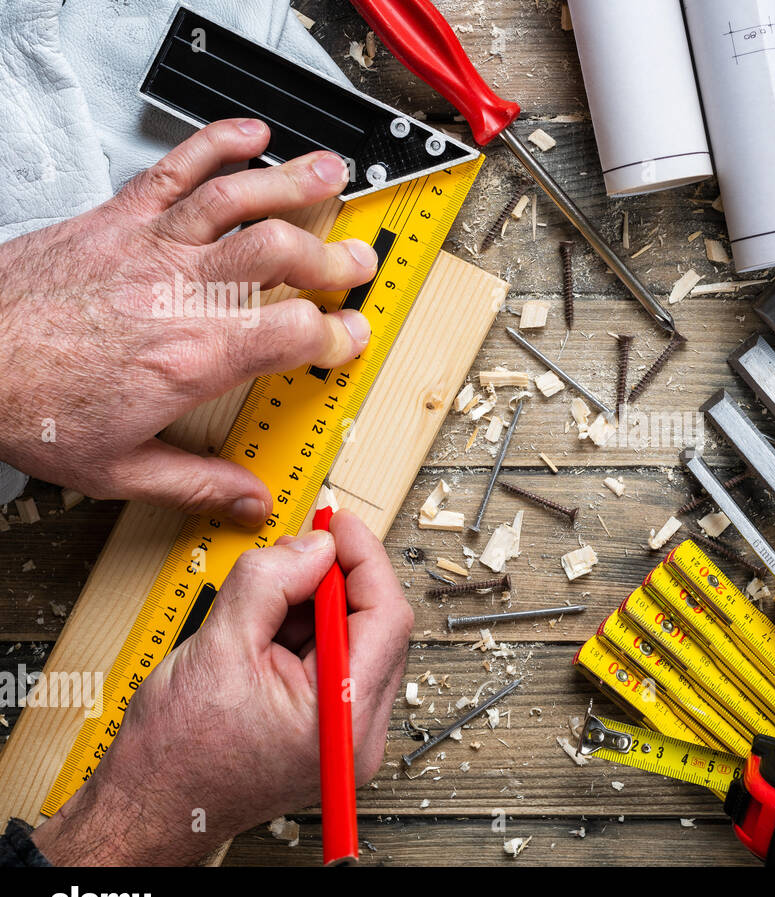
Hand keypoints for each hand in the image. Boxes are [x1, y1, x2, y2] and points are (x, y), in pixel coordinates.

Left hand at [0, 119, 376, 525]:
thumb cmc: (25, 405)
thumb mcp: (117, 470)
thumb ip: (197, 485)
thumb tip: (249, 501)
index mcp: (191, 357)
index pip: (296, 333)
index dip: (338, 335)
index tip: (349, 340)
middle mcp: (179, 293)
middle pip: (281, 254)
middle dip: (334, 256)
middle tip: (358, 261)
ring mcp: (149, 247)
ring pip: (239, 200)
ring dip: (294, 183)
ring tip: (332, 174)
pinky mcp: (116, 218)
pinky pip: (176, 169)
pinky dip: (217, 144)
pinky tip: (249, 135)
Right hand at [32, 510, 411, 865]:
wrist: (147, 811)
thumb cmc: (174, 756)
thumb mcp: (219, 645)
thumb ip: (270, 583)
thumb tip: (313, 546)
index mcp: (345, 716)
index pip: (387, 615)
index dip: (363, 559)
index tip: (337, 525)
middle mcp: (360, 733)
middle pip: (378, 626)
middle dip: (338, 580)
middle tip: (298, 552)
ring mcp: (347, 737)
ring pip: (357, 641)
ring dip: (318, 607)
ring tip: (265, 604)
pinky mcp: (328, 733)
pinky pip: (335, 665)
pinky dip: (307, 634)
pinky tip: (267, 633)